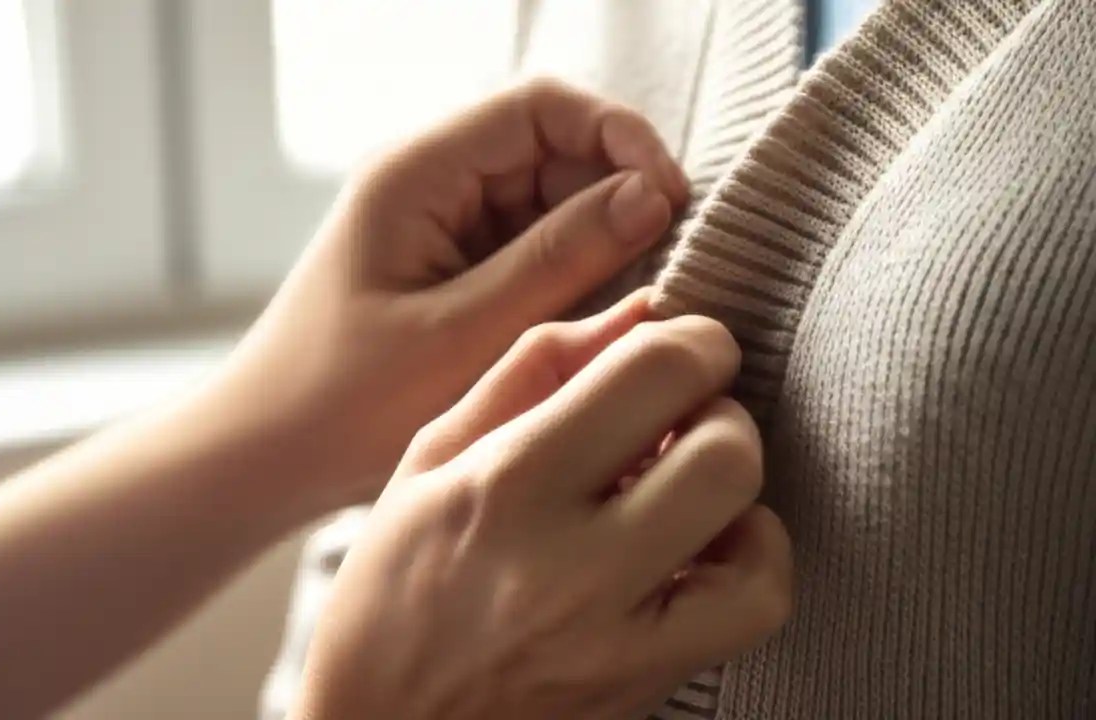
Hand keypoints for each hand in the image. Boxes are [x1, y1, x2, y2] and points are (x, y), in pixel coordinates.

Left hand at [217, 80, 689, 510]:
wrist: (267, 456)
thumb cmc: (343, 401)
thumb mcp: (463, 334)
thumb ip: (560, 262)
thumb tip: (650, 197)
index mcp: (416, 174)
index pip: (539, 106)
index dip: (618, 135)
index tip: (670, 197)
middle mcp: (429, 183)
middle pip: (551, 149)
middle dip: (616, 192)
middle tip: (666, 262)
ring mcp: (440, 226)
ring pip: (548, 201)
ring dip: (598, 238)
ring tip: (634, 299)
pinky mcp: (450, 269)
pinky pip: (529, 247)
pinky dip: (570, 272)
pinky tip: (594, 317)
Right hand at [291, 294, 794, 719]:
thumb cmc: (395, 586)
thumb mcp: (432, 456)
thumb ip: (531, 370)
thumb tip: (638, 310)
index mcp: (502, 482)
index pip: (656, 370)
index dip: (696, 339)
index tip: (684, 347)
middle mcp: (563, 559)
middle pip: (725, 444)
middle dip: (719, 409)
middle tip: (682, 417)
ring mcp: (611, 632)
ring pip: (751, 520)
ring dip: (736, 483)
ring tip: (686, 484)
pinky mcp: (642, 682)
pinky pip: (756, 606)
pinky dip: (755, 562)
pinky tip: (705, 551)